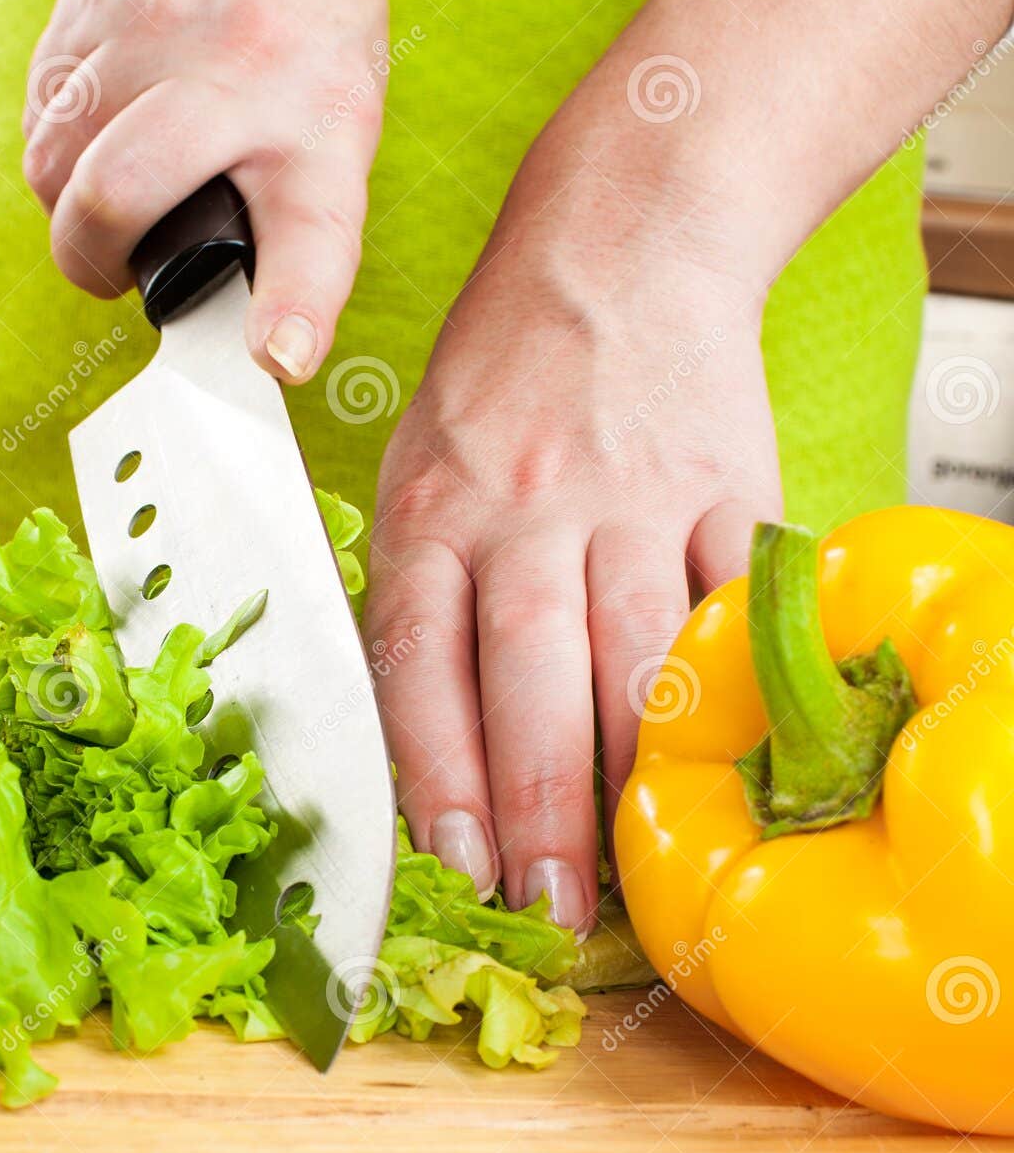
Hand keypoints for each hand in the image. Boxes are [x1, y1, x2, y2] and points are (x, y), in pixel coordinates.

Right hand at [21, 0, 386, 381]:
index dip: (294, 305)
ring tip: (114, 190)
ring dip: (70, 210)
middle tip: (114, 272)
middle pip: (113, 199)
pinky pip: (38, 125)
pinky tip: (101, 118)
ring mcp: (143, 37)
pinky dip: (58, 151)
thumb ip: (293, 203)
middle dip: (93, 262)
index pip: (312, 226)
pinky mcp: (77, 17)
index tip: (277, 361)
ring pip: (54, 172)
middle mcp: (233, 75)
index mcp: (323, 113)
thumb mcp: (342, 97)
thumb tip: (239, 321)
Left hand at [365, 219, 781, 935]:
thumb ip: (419, 589)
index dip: (438, 775)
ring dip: (638, 772)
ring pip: (640, 654)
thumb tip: (423, 741)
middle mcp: (526, 504)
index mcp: (433, 505)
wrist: (617, 249)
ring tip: (637, 862)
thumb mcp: (415, 463)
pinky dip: (738, 688)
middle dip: (541, 805)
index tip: (459, 865)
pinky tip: (734, 761)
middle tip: (553, 903)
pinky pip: (737, 601)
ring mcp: (635, 494)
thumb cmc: (500, 377)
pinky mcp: (730, 483)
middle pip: (532, 673)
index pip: (420, 658)